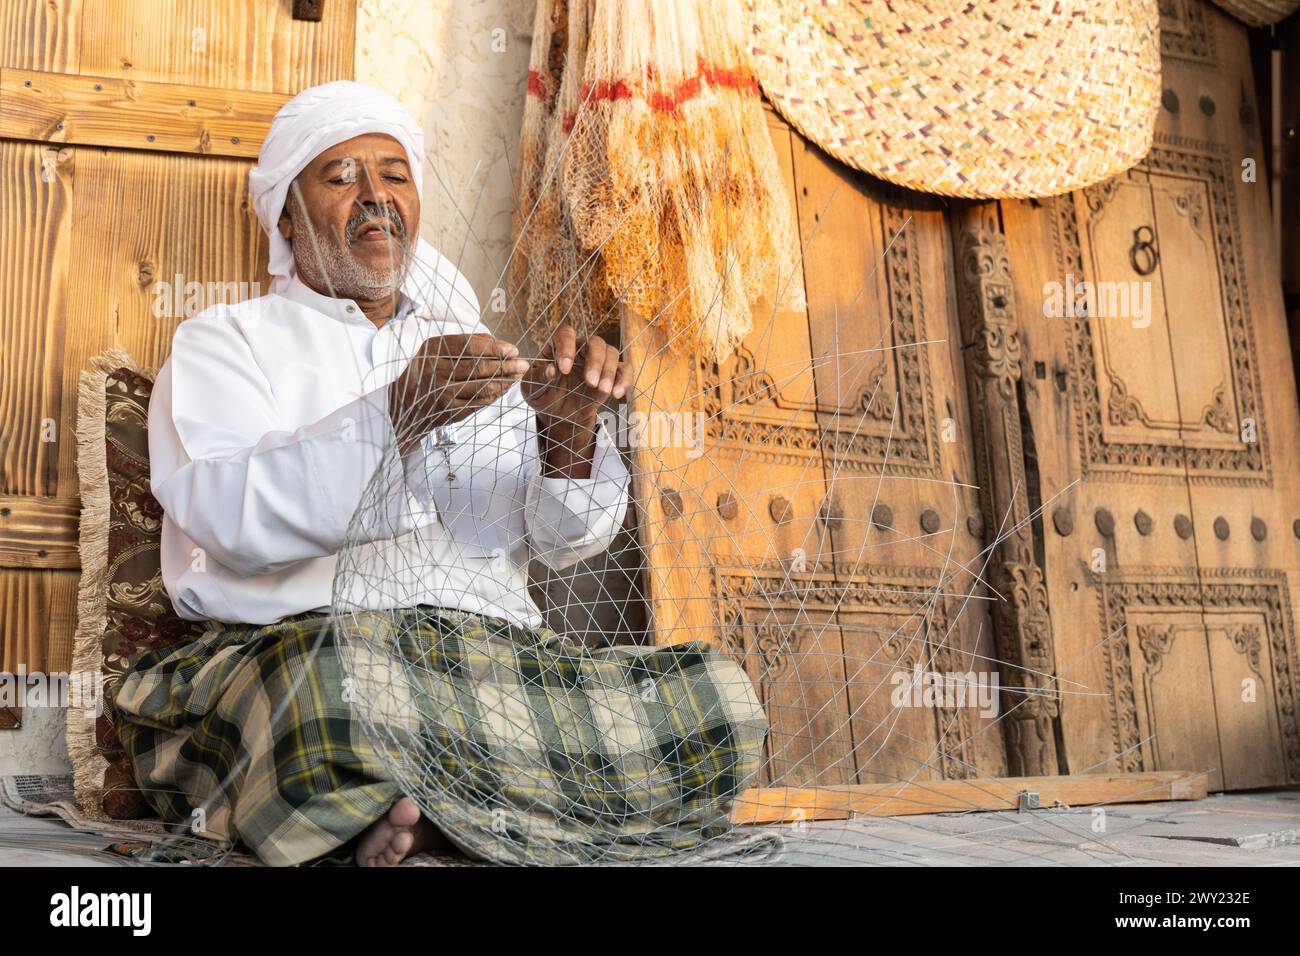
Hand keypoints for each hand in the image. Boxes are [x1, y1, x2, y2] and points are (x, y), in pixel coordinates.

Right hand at [388, 333, 528, 455]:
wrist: (407, 403)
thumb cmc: (429, 370)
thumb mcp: (438, 350)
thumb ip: (467, 343)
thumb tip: (500, 344)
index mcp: (432, 350)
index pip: (468, 346)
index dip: (494, 348)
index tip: (513, 350)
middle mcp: (434, 371)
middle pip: (477, 368)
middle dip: (505, 366)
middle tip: (522, 364)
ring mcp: (441, 394)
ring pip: (481, 387)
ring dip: (504, 382)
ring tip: (517, 376)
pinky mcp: (448, 411)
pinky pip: (478, 402)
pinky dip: (495, 395)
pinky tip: (504, 388)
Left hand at [520, 325, 632, 479]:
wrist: (560, 414)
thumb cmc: (544, 395)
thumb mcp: (532, 389)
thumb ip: (538, 378)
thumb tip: (551, 370)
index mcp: (558, 346)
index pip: (566, 334)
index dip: (566, 347)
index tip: (564, 369)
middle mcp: (580, 349)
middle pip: (595, 342)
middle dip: (595, 361)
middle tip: (590, 382)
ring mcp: (598, 360)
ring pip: (611, 353)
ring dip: (610, 372)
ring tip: (604, 391)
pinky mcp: (611, 375)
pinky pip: (624, 370)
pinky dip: (624, 380)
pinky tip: (617, 394)